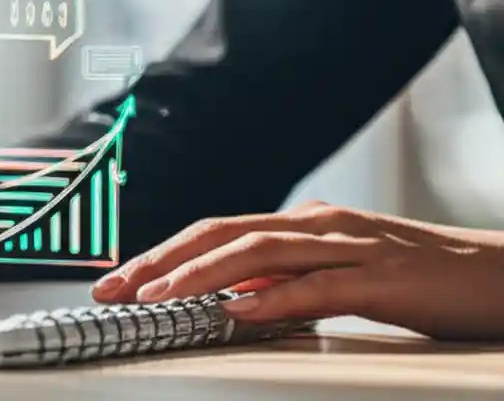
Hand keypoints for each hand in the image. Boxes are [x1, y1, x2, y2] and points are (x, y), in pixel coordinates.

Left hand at [91, 201, 503, 339]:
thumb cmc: (420, 278)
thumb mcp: (341, 274)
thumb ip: (289, 279)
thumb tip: (231, 296)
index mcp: (304, 223)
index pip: (216, 231)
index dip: (162, 253)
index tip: (119, 280)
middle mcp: (319, 224)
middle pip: (223, 233)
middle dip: (161, 260)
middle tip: (115, 288)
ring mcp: (352, 246)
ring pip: (260, 252)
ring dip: (201, 274)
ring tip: (158, 297)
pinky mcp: (383, 278)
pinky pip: (319, 287)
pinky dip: (274, 298)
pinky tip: (238, 312)